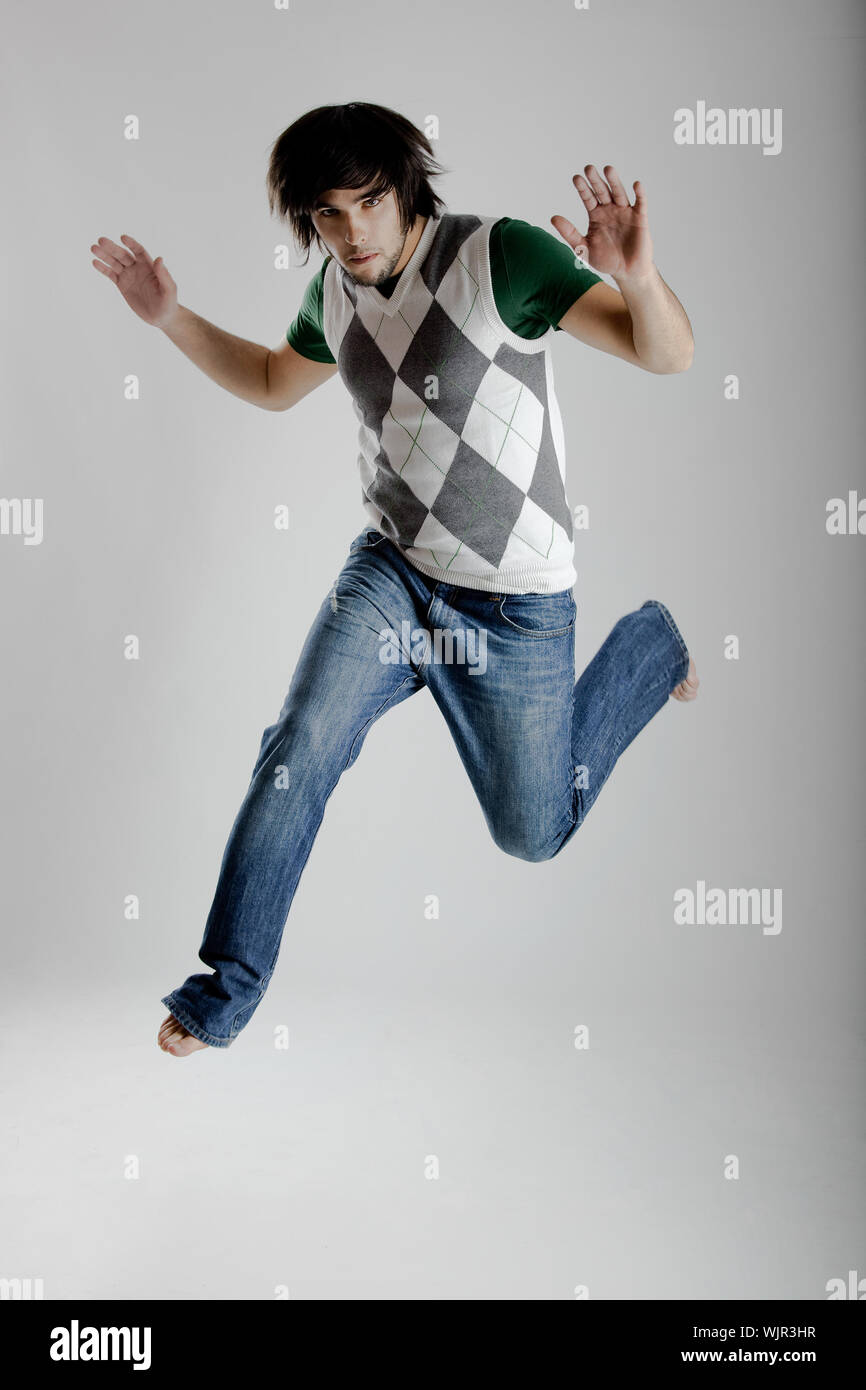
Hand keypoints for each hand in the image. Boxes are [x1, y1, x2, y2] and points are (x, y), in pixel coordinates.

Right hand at [90, 234, 178, 327]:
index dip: (131, 244)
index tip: (122, 238)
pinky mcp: (122, 285)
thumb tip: (159, 259)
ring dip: (104, 255)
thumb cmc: (169, 303)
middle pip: (123, 255)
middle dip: (112, 248)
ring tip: (93, 248)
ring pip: (114, 263)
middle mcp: (138, 268)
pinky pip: (111, 275)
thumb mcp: (169, 289)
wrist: (162, 317)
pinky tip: (95, 262)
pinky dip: (103, 269)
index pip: (138, 251)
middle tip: (100, 240)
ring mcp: (129, 276)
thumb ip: (164, 275)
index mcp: (149, 266)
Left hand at [551, 165, 653, 281]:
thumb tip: (553, 218)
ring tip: (608, 169)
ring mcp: (625, 212)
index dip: (582, 188)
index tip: (576, 178)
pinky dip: (640, 194)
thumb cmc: (605, 260)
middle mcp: (610, 210)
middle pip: (602, 191)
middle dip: (595, 180)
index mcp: (596, 215)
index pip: (588, 198)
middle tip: (588, 168)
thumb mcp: (583, 248)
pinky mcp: (640, 218)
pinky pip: (641, 203)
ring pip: (619, 193)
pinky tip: (636, 184)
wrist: (627, 272)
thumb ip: (569, 233)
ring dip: (614, 181)